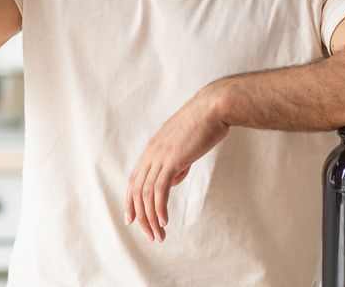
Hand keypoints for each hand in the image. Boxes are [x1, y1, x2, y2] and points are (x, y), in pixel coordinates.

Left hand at [125, 86, 228, 242]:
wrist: (213, 108)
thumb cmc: (204, 125)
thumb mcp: (184, 147)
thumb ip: (176, 164)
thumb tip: (171, 181)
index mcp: (152, 149)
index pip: (134, 180)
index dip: (131, 202)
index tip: (133, 220)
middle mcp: (151, 153)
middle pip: (137, 191)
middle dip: (141, 217)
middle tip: (150, 236)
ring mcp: (160, 156)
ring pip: (147, 194)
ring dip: (151, 219)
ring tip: (159, 236)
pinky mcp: (172, 160)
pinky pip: (160, 190)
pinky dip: (160, 208)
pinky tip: (164, 222)